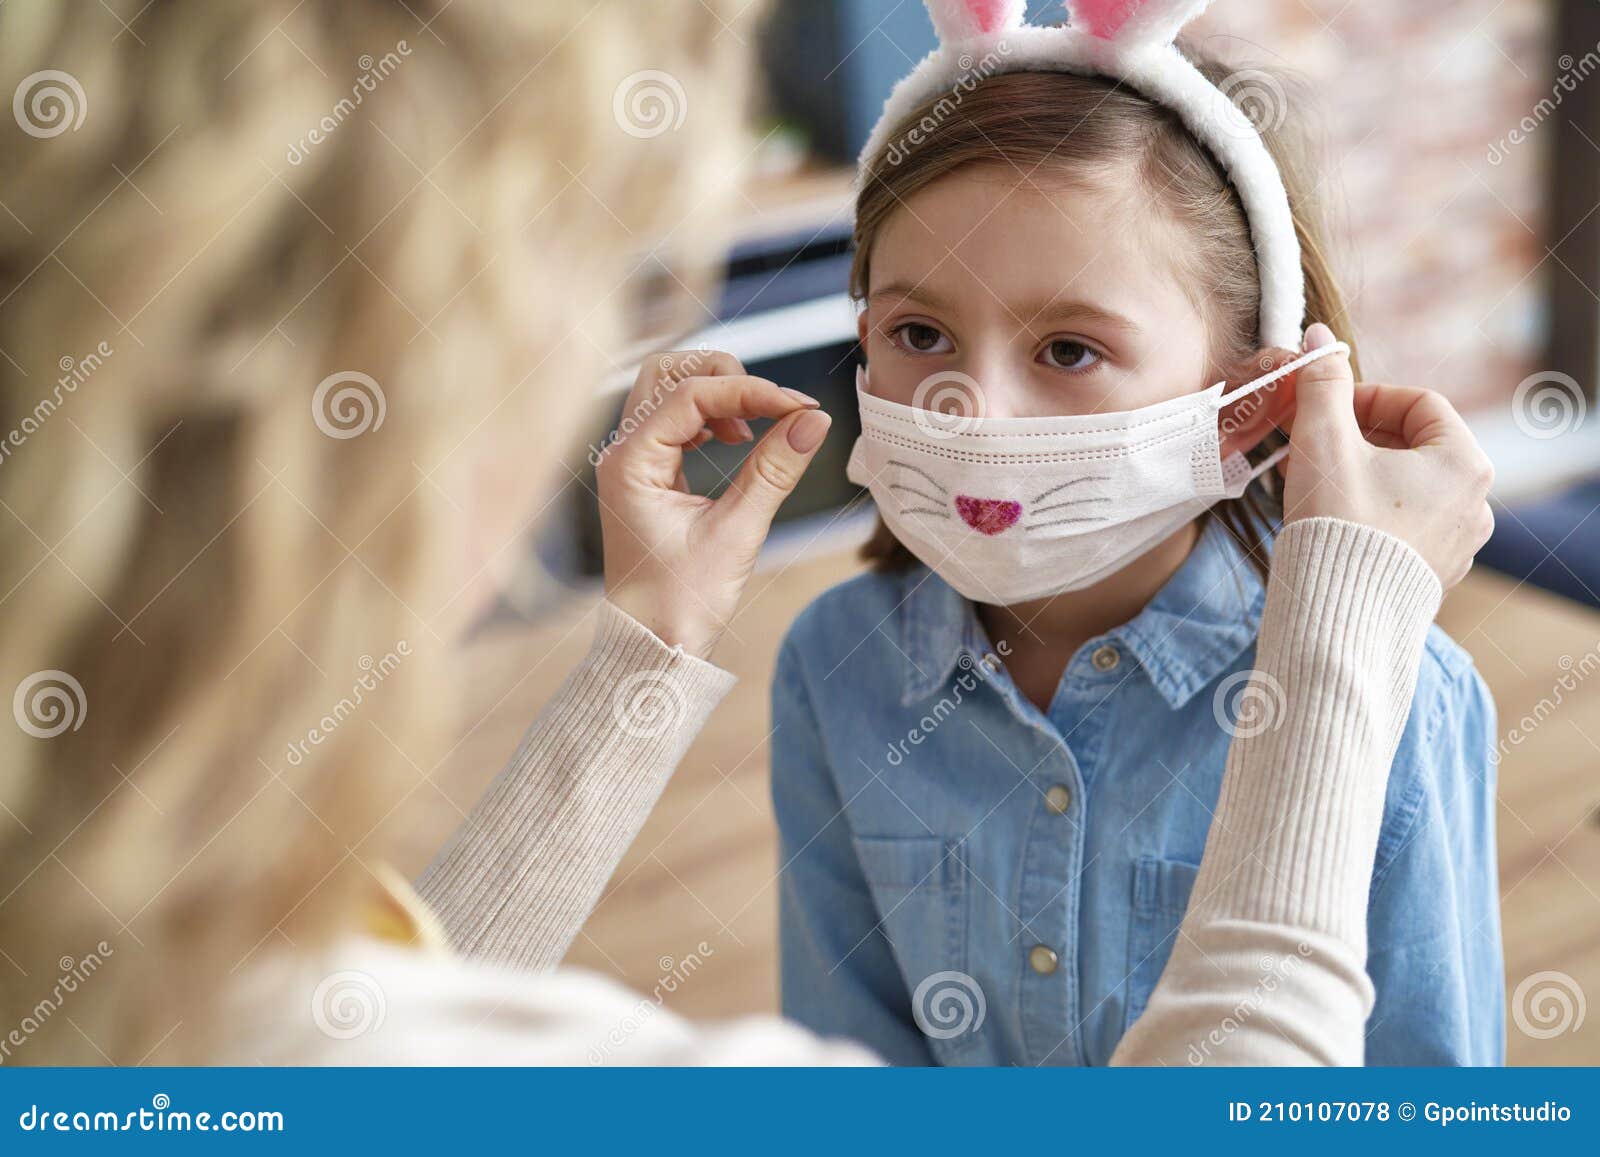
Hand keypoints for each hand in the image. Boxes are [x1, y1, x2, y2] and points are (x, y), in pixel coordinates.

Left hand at [597, 349, 831, 658]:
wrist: (652, 644)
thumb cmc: (682, 602)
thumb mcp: (737, 533)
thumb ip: (775, 471)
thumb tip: (813, 421)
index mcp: (631, 463)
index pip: (692, 393)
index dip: (752, 391)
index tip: (800, 407)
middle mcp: (623, 452)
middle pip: (669, 370)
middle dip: (724, 377)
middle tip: (767, 412)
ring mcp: (633, 460)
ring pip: (669, 389)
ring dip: (717, 395)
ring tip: (751, 432)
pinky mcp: (648, 472)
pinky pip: (675, 419)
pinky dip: (710, 417)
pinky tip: (736, 442)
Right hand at [1279, 323, 1494, 587]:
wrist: (1338, 616)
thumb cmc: (1336, 524)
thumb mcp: (1323, 441)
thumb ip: (1322, 384)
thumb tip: (1319, 337)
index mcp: (1464, 463)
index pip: (1418, 404)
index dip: (1365, 397)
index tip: (1324, 409)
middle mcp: (1476, 503)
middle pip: (1414, 445)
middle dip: (1358, 437)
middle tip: (1312, 444)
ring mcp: (1458, 543)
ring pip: (1407, 486)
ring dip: (1362, 473)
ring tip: (1314, 482)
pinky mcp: (1433, 574)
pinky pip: (1405, 525)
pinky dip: (1371, 511)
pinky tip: (1332, 519)